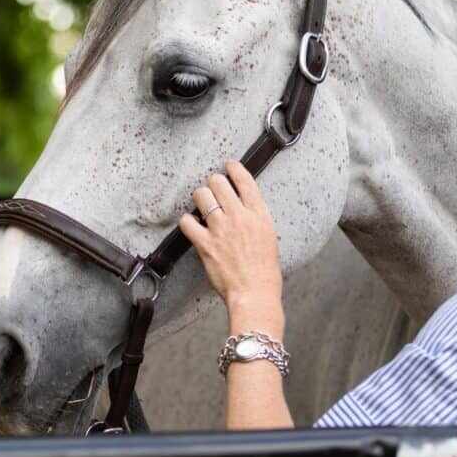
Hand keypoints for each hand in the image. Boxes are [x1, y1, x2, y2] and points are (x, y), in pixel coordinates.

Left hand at [180, 160, 283, 333]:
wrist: (255, 292)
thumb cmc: (265, 270)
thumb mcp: (269, 237)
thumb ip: (256, 219)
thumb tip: (244, 209)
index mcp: (259, 215)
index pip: (245, 181)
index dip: (234, 168)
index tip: (229, 165)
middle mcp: (239, 217)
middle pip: (219, 183)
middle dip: (213, 183)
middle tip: (212, 189)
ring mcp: (220, 229)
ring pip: (202, 196)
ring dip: (200, 197)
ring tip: (201, 204)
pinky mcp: (205, 243)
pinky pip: (187, 222)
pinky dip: (187, 221)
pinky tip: (191, 224)